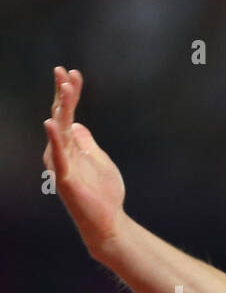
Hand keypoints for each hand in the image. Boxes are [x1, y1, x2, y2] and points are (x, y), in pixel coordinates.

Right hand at [42, 66, 125, 255]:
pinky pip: (58, 156)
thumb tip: (77, 124)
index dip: (70, 94)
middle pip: (61, 117)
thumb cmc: (102, 192)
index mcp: (70, 146)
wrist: (107, 221)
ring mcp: (61, 164)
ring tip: (64, 88)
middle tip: (62, 71)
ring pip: (60, 131)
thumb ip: (86, 142)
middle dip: (63, 94)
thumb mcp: (97, 159)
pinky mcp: (66, 178)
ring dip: (62, 108)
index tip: (74, 73)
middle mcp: (61, 152)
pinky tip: (51, 123)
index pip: (69, 114)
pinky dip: (54, 139)